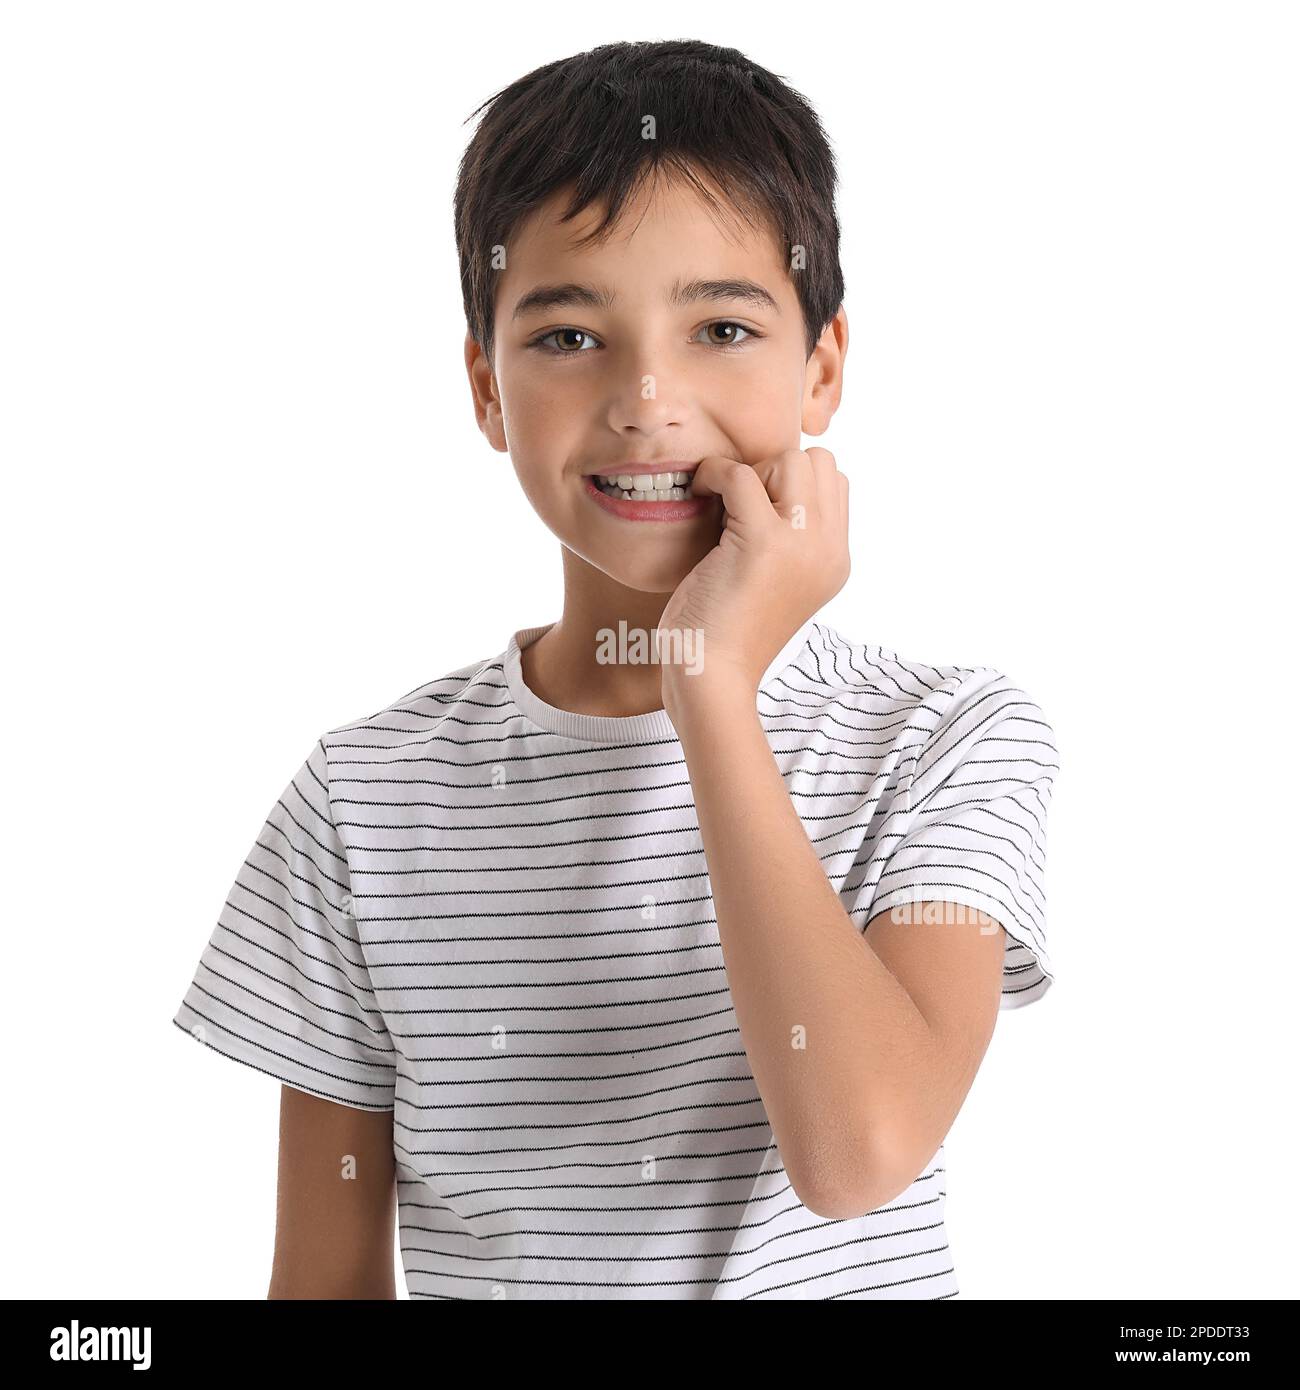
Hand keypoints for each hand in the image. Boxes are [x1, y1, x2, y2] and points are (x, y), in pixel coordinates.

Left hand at [657, 447, 849, 701]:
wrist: (712, 679)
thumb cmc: (727, 633)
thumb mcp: (776, 582)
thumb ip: (788, 540)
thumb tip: (764, 483)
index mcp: (836, 561)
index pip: (835, 483)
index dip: (791, 481)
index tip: (754, 505)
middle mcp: (828, 550)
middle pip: (819, 462)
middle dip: (775, 469)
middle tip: (738, 504)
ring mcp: (800, 544)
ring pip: (791, 459)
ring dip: (751, 470)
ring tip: (722, 502)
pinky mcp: (760, 543)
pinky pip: (742, 475)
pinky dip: (715, 474)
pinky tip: (698, 492)